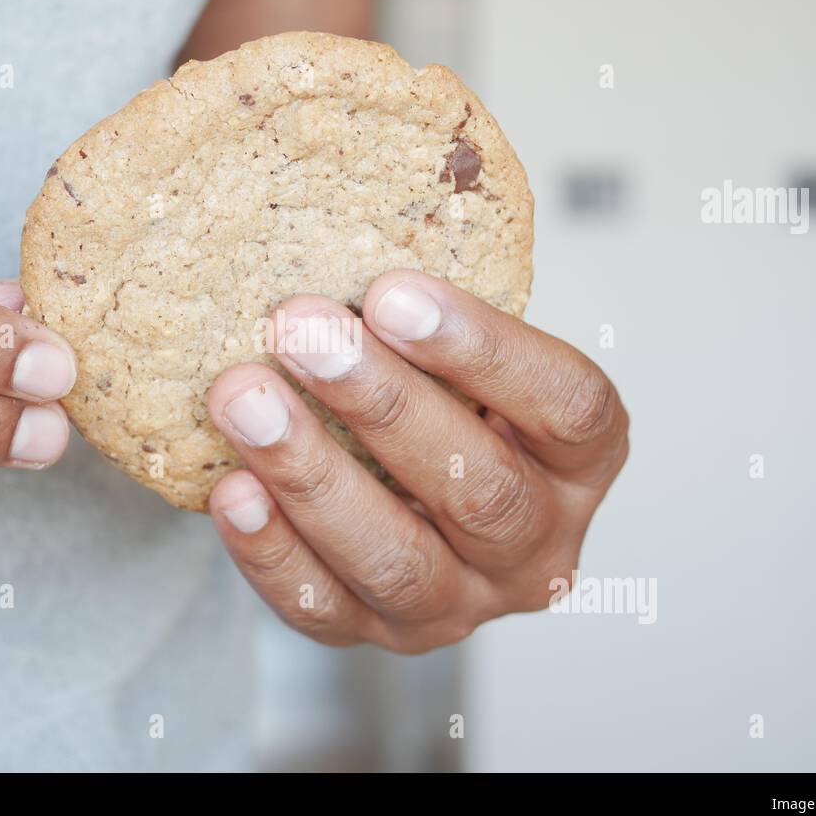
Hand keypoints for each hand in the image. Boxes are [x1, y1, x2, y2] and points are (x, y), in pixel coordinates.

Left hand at [207, 270, 628, 652]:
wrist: (402, 481)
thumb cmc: (433, 389)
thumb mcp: (457, 344)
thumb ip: (426, 299)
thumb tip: (344, 180)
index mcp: (583, 457)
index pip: (567, 407)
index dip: (484, 350)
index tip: (390, 291)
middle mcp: (539, 541)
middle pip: (479, 489)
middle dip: (383, 406)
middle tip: (301, 330)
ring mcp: (463, 602)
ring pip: (401, 559)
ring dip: (315, 476)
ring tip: (243, 398)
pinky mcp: (381, 634)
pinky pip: (327, 608)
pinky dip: (273, 551)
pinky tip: (232, 489)